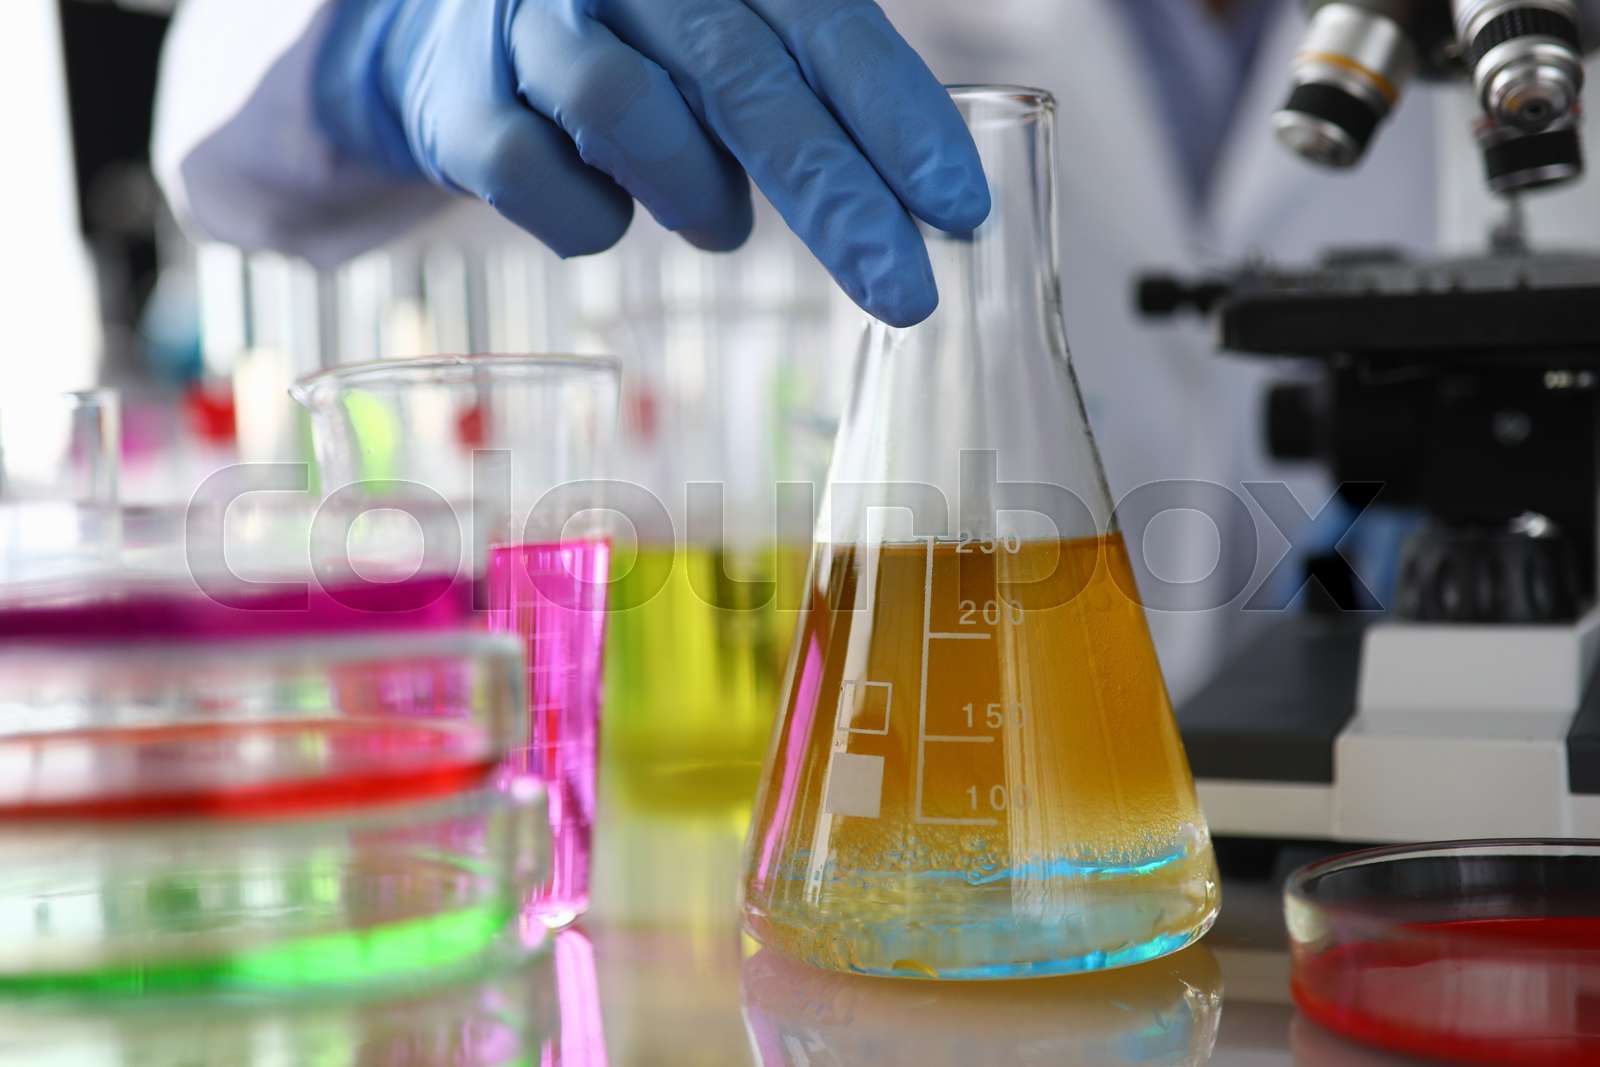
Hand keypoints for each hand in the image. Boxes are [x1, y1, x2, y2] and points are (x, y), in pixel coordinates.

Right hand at [315, 0, 988, 325]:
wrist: (448, 35)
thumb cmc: (632, 41)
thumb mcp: (725, 34)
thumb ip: (808, 85)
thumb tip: (924, 203)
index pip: (825, 24)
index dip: (898, 118)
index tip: (958, 212)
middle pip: (743, 79)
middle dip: (837, 200)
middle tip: (904, 294)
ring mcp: (529, 25)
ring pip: (630, 115)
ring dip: (697, 198)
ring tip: (722, 225)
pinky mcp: (459, 101)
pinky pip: (537, 180)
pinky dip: (591, 220)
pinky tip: (607, 207)